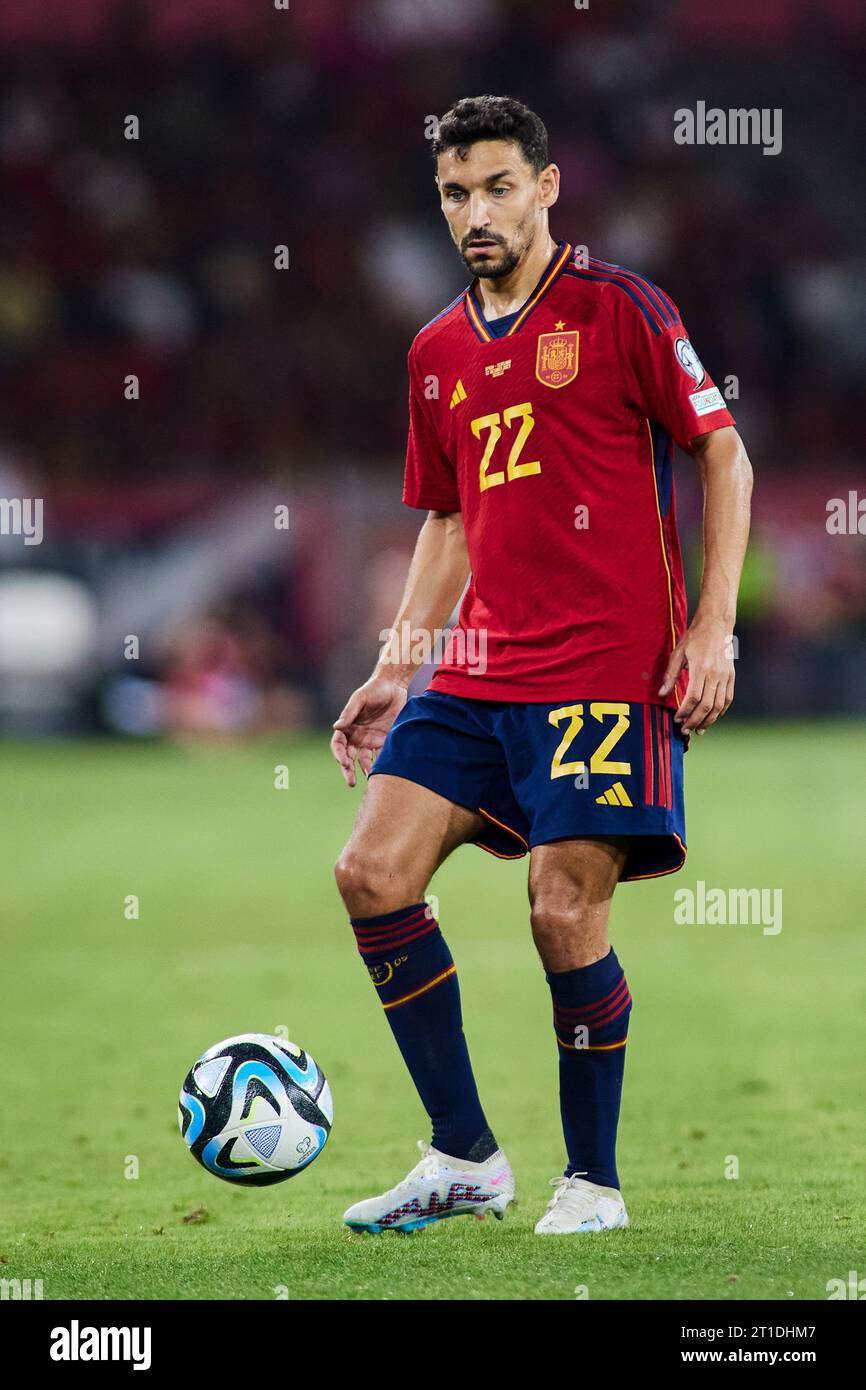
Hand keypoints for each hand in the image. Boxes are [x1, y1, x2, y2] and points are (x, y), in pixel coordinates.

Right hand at [330, 673, 408, 786]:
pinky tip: (384, 772)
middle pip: (349, 757)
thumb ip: (349, 712)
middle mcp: (357, 736)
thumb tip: (336, 727)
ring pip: (365, 760)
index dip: (339, 755)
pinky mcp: (385, 740)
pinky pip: (382, 756)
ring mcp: (371, 740)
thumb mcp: (360, 698)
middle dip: (348, 770)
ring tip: (370, 778)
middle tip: (351, 782)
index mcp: (347, 727)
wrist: (395, 685)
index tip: (344, 762)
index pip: (338, 745)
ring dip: (366, 770)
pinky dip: (382, 765)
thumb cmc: (374, 689)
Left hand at [659, 616, 734, 734]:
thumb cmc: (694, 638)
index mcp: (701, 668)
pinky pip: (727, 699)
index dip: (684, 712)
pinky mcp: (731, 676)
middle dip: (694, 721)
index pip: (693, 698)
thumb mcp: (678, 654)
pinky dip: (720, 711)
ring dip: (708, 720)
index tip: (676, 720)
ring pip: (718, 705)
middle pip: (706, 705)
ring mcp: (725, 676)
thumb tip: (661, 695)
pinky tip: (711, 718)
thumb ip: (670, 675)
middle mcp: (715, 674)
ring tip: (698, 730)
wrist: (716, 625)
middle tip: (684, 730)